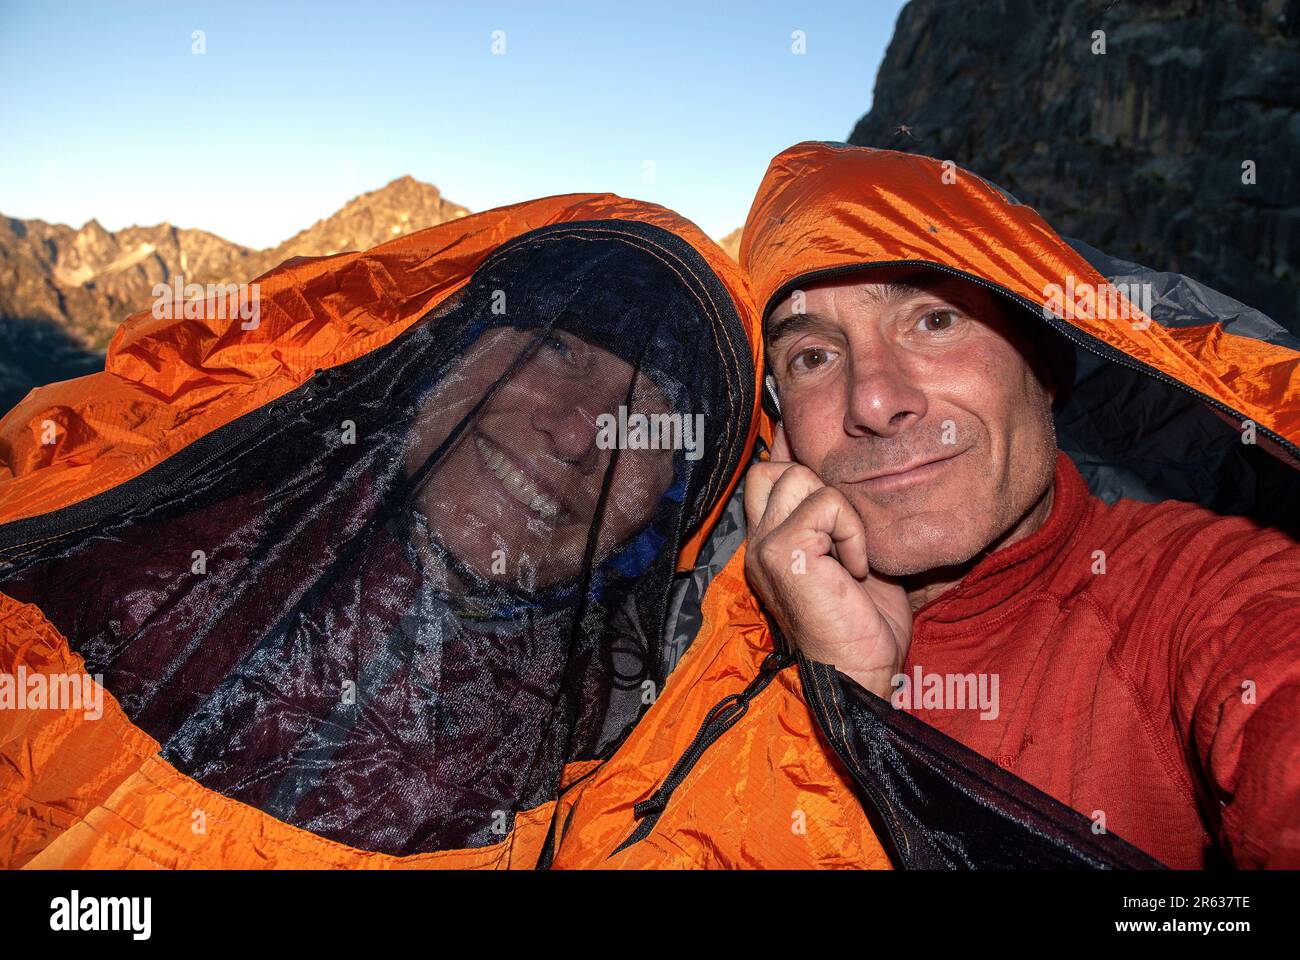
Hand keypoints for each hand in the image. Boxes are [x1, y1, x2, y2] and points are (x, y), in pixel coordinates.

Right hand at [743, 424, 912, 697]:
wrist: (858, 674)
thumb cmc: (862, 626)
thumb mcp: (851, 557)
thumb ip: (838, 520)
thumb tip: (854, 476)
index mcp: (769, 544)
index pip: (766, 475)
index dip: (793, 458)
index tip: (827, 465)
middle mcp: (757, 543)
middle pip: (769, 469)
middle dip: (814, 481)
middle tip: (842, 525)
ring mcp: (764, 547)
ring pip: (796, 477)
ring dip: (839, 509)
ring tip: (852, 552)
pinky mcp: (782, 553)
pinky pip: (825, 504)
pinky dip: (852, 531)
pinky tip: (857, 569)